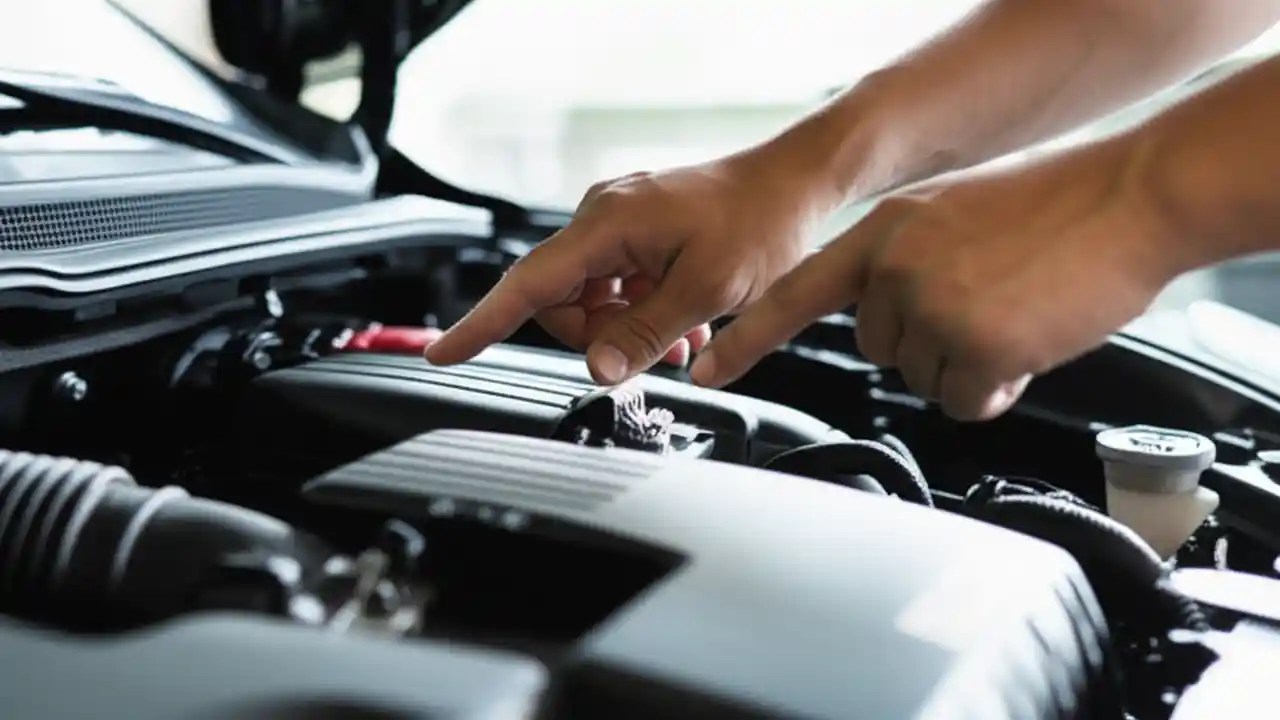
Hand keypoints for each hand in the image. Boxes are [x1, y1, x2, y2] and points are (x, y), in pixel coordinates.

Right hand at [425, 149, 831, 382]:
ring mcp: (619, 224)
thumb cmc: (760, 221)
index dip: (482, 326)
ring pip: (591, 301)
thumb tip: (597, 370)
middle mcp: (602, 218)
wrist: (795, 183)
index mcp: (607, 224)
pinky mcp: (637, 232)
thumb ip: (644, 333)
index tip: (443, 355)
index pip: (527, 286)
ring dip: (627, 329)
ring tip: (682, 337)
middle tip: (660, 349)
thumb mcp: (706, 291)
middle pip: (561, 303)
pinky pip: (616, 285)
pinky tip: (681, 322)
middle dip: (601, 338)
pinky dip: (641, 312)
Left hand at [691, 138, 1180, 419]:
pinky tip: (1028, 341)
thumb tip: (890, 320)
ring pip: (925, 379)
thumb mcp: (951, 218)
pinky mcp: (976, 346)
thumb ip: (905, 264)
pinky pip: (967, 401)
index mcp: (883, 232)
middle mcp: (895, 269)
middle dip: (928, 344)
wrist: (1127, 197)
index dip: (747, 338)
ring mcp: (932, 308)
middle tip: (986, 304)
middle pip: (880, 350)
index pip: (794, 294)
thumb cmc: (1053, 207)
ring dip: (967, 366)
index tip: (704, 371)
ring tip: (1014, 313)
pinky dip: (997, 387)